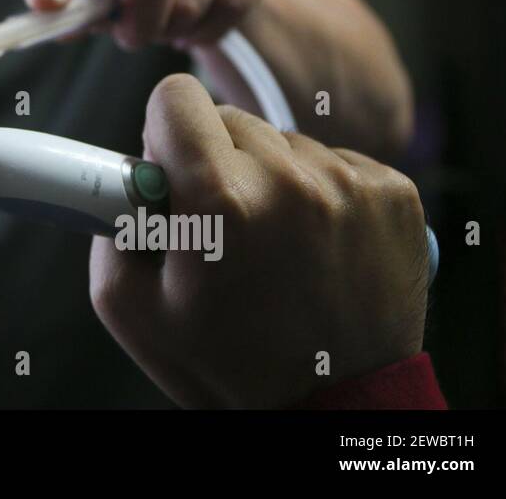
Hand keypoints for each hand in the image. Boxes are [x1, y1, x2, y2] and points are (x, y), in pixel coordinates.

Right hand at [89, 74, 429, 407]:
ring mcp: (351, 184)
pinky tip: (317, 246)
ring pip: (285, 142)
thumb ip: (109, 222)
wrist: (334, 409)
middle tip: (221, 222)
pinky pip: (338, 161)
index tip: (170, 169)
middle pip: (230, 118)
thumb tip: (127, 171)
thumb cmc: (226, 364)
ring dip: (271, 178)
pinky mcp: (396, 195)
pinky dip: (321, 192)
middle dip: (215, 159)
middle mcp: (289, 179)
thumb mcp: (129, 308)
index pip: (176, 96)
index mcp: (219, 200)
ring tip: (276, 246)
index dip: (163, 131)